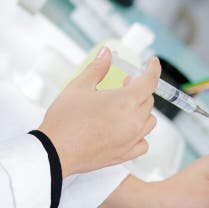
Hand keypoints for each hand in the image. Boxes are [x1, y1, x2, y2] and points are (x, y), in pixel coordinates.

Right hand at [39, 48, 160, 177]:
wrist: (56, 151)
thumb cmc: (65, 119)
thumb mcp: (79, 87)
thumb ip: (97, 68)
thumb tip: (106, 53)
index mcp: (125, 101)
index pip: (149, 82)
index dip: (153, 69)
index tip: (153, 63)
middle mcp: (134, 121)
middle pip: (148, 100)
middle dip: (139, 89)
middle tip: (124, 84)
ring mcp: (132, 139)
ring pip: (149, 121)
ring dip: (141, 110)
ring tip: (124, 107)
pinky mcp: (126, 154)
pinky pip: (143, 142)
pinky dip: (140, 134)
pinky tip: (127, 129)